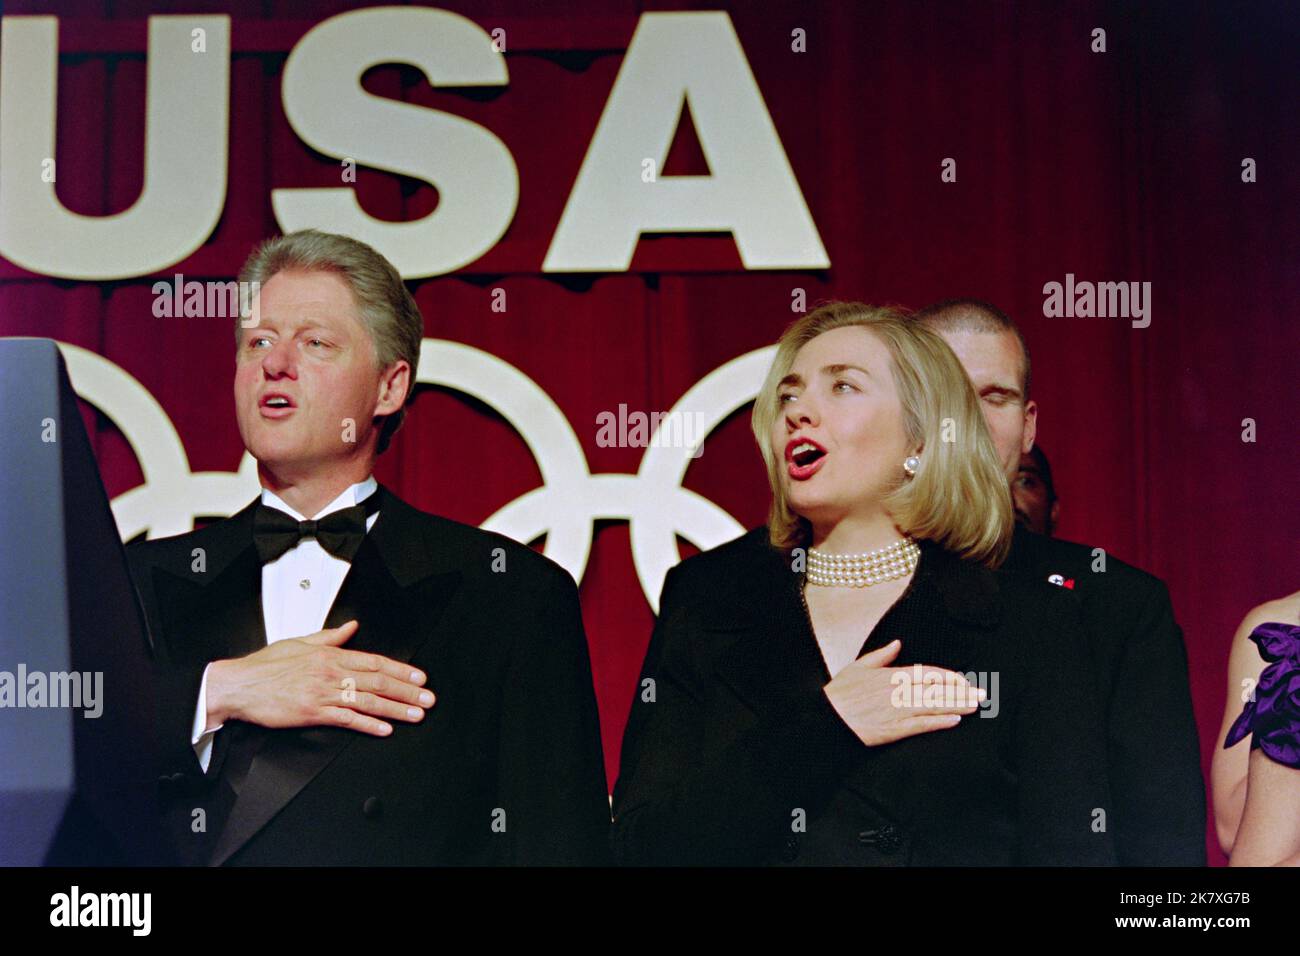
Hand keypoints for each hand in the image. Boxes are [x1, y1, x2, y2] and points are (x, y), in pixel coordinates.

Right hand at [205, 620, 433, 736]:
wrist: (238, 685)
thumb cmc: (265, 666)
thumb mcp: (299, 642)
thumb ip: (330, 636)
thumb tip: (352, 627)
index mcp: (330, 654)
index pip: (375, 662)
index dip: (401, 670)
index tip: (419, 678)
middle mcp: (331, 672)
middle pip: (378, 681)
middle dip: (407, 691)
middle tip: (428, 699)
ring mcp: (323, 693)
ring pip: (368, 700)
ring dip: (396, 709)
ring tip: (416, 714)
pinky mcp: (312, 712)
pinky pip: (346, 719)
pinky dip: (368, 724)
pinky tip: (385, 729)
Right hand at [823, 639, 983, 746]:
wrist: (826, 720)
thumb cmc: (839, 693)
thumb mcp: (857, 667)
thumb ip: (881, 655)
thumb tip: (898, 643)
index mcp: (889, 674)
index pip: (926, 672)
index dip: (947, 676)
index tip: (963, 680)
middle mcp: (896, 691)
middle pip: (935, 689)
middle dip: (960, 691)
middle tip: (981, 694)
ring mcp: (896, 710)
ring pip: (932, 705)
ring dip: (956, 705)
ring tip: (975, 706)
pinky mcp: (892, 729)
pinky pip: (920, 724)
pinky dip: (938, 722)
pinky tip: (954, 721)